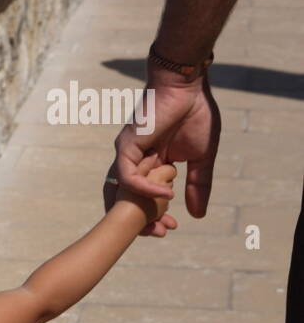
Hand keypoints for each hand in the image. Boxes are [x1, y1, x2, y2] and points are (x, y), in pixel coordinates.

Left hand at [104, 66, 220, 235]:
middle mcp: (133, 162)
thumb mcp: (201, 158)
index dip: (151, 217)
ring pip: (122, 192)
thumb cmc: (194, 115)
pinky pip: (129, 175)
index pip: (142, 199)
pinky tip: (166, 195)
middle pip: (125, 200)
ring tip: (160, 225)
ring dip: (140, 211)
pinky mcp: (126, 146)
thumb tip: (197, 215)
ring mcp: (127, 154)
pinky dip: (145, 189)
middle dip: (139, 221)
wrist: (188, 87)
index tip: (168, 231)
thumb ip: (198, 185)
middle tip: (159, 234)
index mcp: (149, 166)